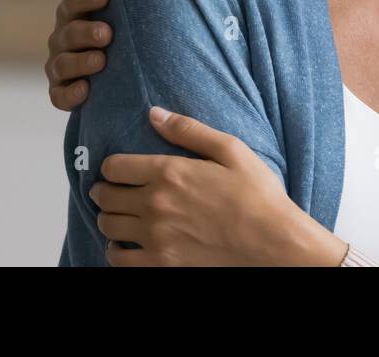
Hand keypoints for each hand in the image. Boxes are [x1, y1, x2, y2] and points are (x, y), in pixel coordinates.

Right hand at [45, 0, 112, 110]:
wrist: (109, 67)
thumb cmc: (110, 21)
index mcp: (76, 9)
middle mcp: (64, 34)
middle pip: (68, 30)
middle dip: (85, 30)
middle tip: (107, 33)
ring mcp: (60, 63)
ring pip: (63, 62)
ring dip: (81, 61)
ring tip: (101, 61)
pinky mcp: (61, 90)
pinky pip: (59, 95)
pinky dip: (70, 94)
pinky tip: (85, 91)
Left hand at [92, 107, 348, 266]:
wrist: (273, 244)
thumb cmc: (258, 197)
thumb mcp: (231, 150)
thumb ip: (188, 130)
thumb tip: (155, 114)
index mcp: (170, 172)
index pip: (115, 166)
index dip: (112, 166)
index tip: (117, 170)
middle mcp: (156, 204)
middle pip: (106, 196)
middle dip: (105, 191)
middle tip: (111, 192)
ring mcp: (156, 237)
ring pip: (108, 226)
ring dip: (108, 219)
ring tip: (118, 216)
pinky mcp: (160, 265)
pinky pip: (118, 260)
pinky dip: (115, 251)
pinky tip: (124, 246)